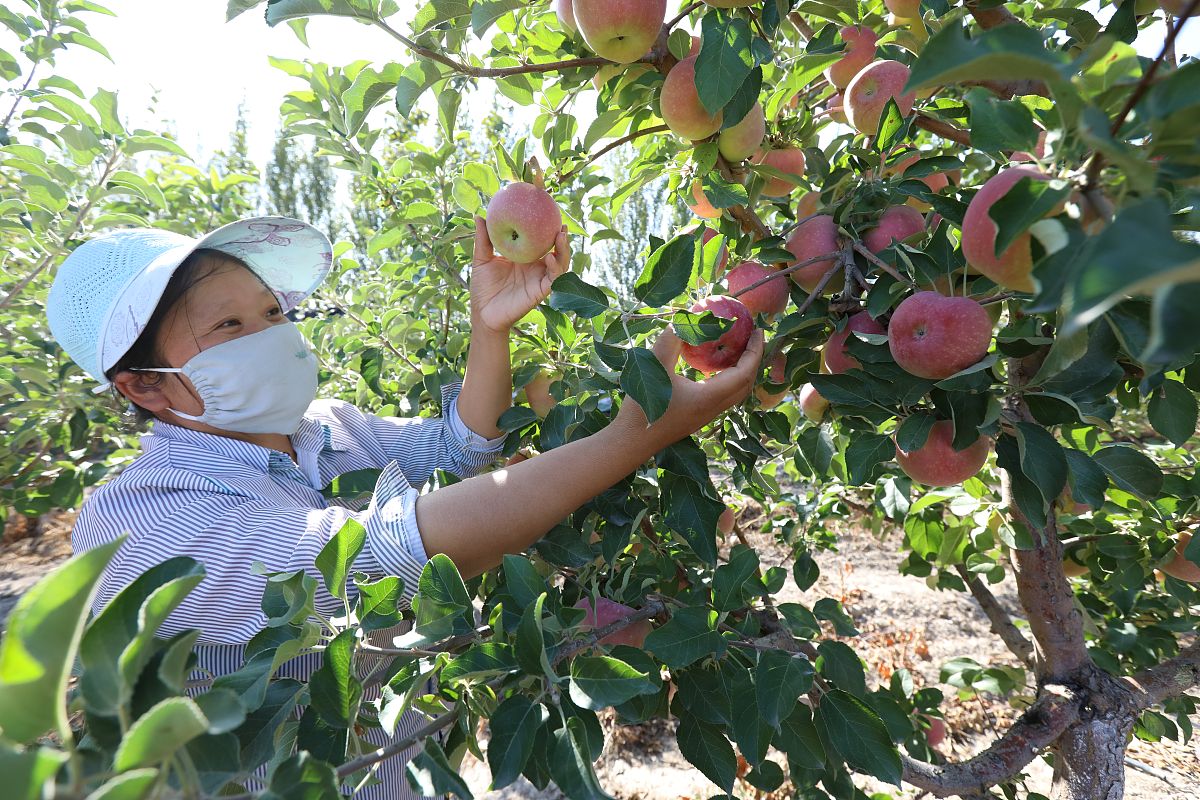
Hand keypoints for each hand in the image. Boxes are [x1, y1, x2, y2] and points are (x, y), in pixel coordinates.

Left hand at [469, 214, 569, 335]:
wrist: (483, 312)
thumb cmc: (483, 287)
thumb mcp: (482, 259)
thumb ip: (483, 239)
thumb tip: (479, 216)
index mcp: (525, 258)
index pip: (541, 241)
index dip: (548, 229)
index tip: (550, 213)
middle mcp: (536, 268)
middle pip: (556, 251)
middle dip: (562, 238)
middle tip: (562, 224)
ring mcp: (539, 279)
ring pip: (560, 264)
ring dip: (563, 251)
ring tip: (560, 236)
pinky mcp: (540, 292)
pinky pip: (552, 279)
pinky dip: (554, 268)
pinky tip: (548, 257)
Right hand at [613, 328, 764, 448]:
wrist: (630, 442)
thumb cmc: (641, 406)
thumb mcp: (655, 365)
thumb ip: (671, 339)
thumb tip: (684, 317)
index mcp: (710, 397)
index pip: (744, 372)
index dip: (754, 351)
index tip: (758, 330)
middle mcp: (714, 408)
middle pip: (746, 383)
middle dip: (753, 359)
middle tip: (751, 336)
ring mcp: (707, 416)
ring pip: (736, 393)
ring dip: (742, 370)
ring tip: (737, 349)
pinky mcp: (698, 418)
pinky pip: (723, 396)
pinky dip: (728, 379)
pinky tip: (713, 367)